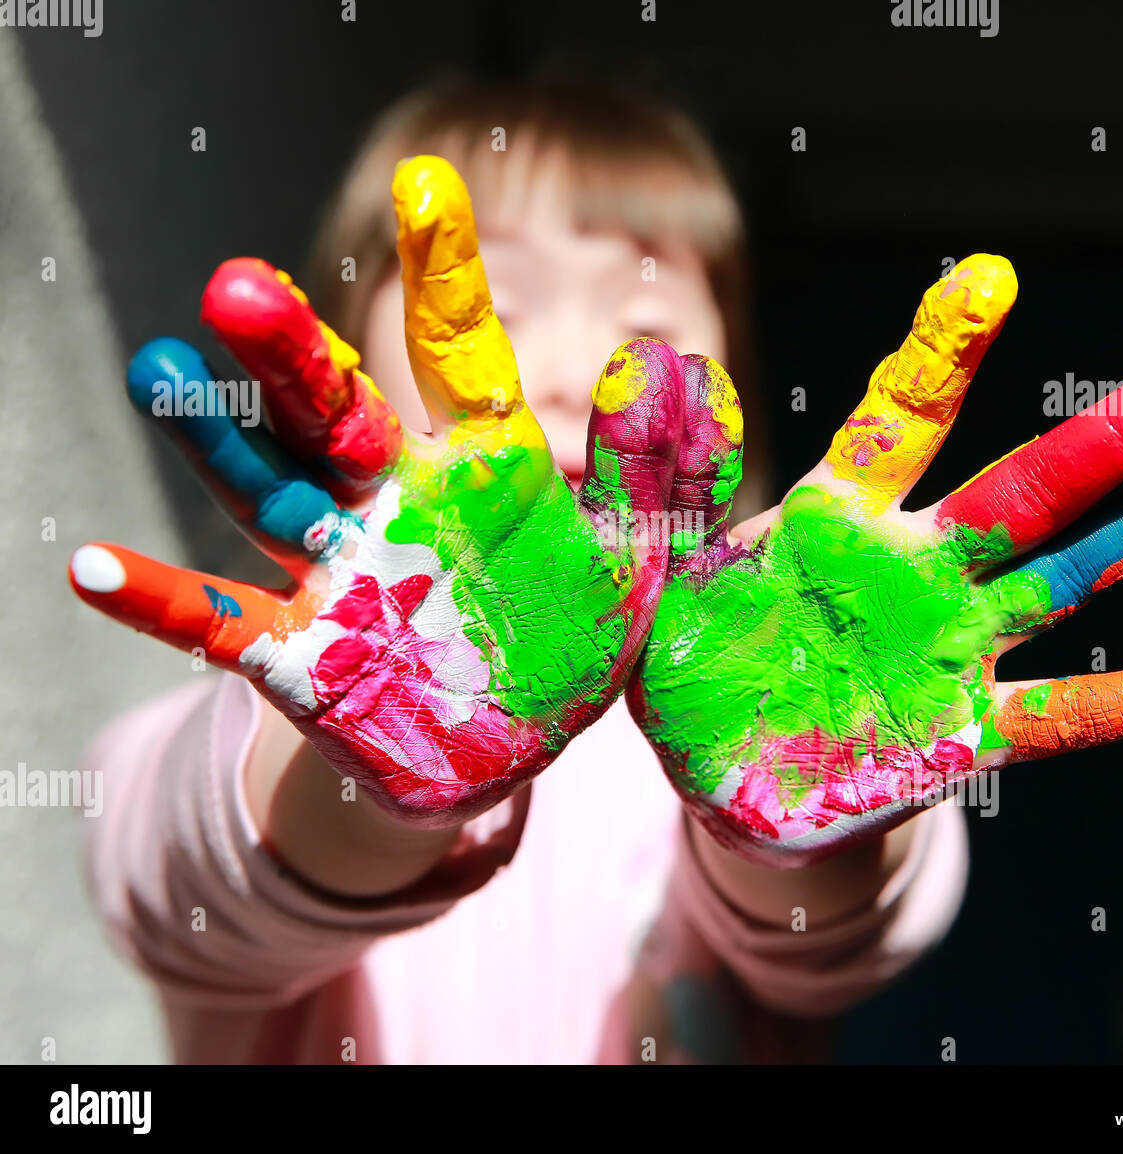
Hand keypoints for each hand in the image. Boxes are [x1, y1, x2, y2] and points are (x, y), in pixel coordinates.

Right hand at [70, 156, 685, 827]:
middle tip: (238, 284)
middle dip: (295, 358)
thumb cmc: (569, 637)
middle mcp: (399, 502)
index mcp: (485, 469)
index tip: (425, 186)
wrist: (506, 743)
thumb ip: (657, 472)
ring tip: (162, 374)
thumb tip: (673, 360)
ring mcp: (344, 573)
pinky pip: (225, 626)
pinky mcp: (308, 657)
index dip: (446, 275)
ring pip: (273, 495)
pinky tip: (93, 569)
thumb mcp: (633, 556)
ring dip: (219, 446)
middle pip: (340, 413)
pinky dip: (165, 603)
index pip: (459, 354)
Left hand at [629, 254, 1122, 865]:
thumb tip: (655, 366)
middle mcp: (912, 571)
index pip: (901, 419)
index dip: (942, 353)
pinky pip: (1057, 716)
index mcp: (836, 520)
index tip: (988, 277)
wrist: (717, 774)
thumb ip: (662, 481)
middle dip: (1101, 439)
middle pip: (1018, 491)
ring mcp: (946, 648)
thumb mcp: (655, 569)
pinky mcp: (959, 733)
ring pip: (1059, 579)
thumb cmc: (690, 661)